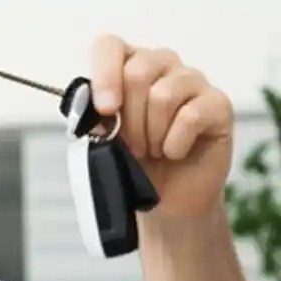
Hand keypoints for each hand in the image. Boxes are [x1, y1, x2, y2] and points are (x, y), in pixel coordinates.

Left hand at [88, 34, 233, 217]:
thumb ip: (96, 119)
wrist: (164, 200)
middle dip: (128, 119)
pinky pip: (191, 116)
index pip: (110, 47)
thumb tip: (96, 109)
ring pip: (164, 94)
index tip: (105, 110)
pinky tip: (174, 153)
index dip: (104, 74)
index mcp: (126, 68)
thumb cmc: (132, 165)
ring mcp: (192, 82)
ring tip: (152, 151)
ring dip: (151, 134)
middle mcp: (161, 66)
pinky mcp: (218, 105)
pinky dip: (174, 143)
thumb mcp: (103, 141)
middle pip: (138, 70)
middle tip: (131, 146)